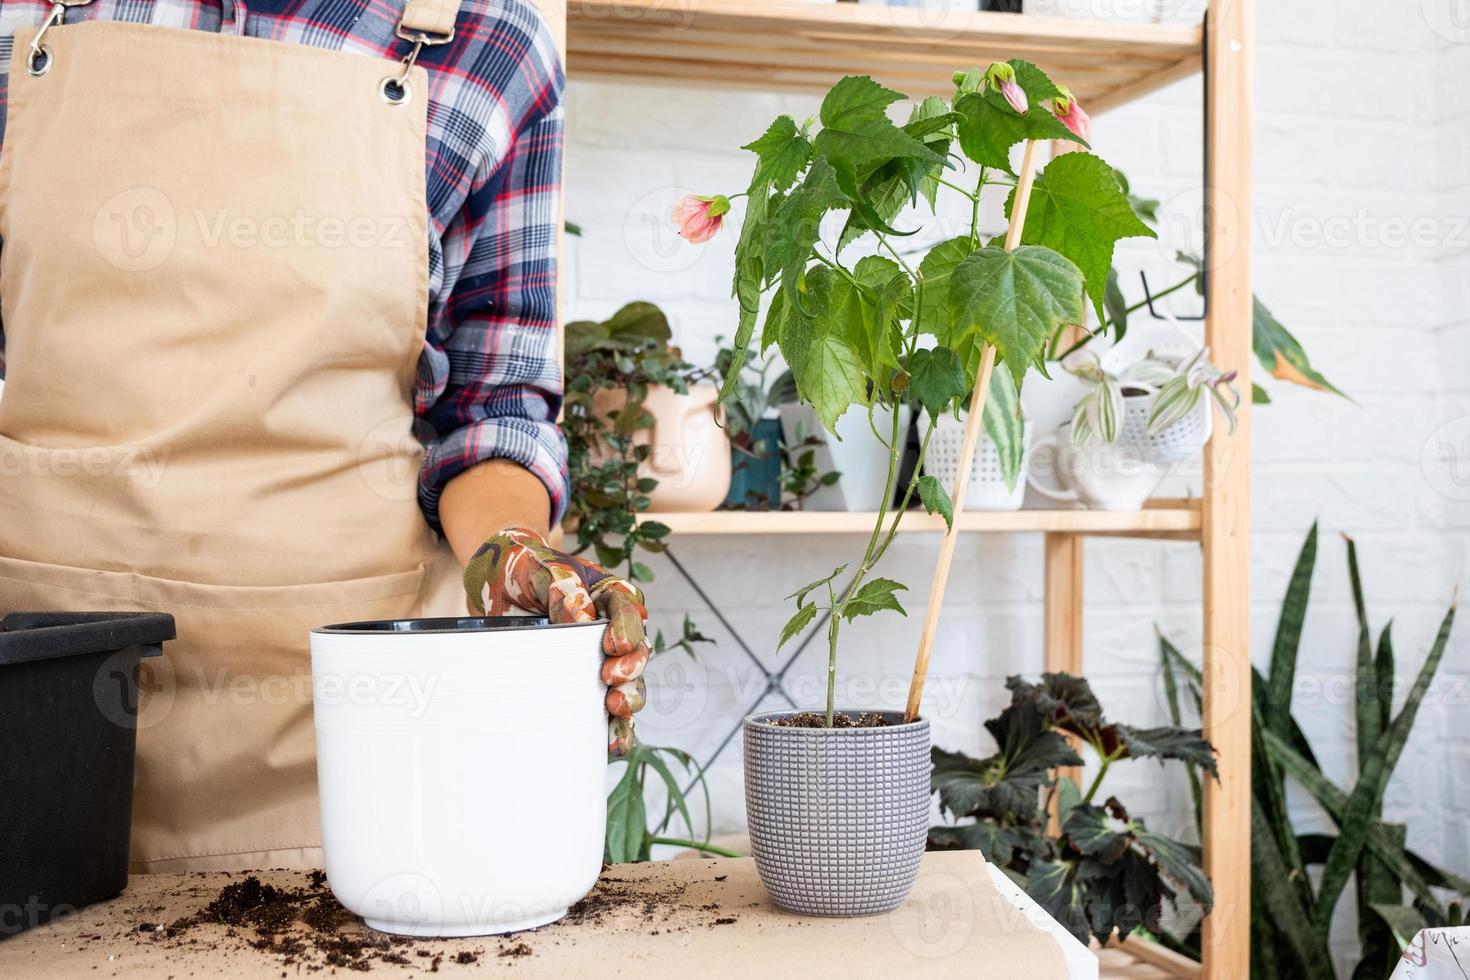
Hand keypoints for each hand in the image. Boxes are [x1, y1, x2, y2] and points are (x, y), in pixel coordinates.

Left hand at [463, 527, 648, 755]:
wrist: (498, 585)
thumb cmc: (525, 569)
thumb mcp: (542, 568)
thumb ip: (564, 588)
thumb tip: (584, 620)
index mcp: (610, 596)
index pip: (630, 612)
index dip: (627, 631)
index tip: (612, 646)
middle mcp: (613, 630)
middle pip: (637, 653)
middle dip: (631, 670)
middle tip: (611, 679)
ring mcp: (599, 661)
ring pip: (630, 686)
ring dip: (629, 702)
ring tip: (615, 709)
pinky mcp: (582, 685)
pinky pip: (606, 712)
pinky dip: (612, 729)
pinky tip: (610, 743)